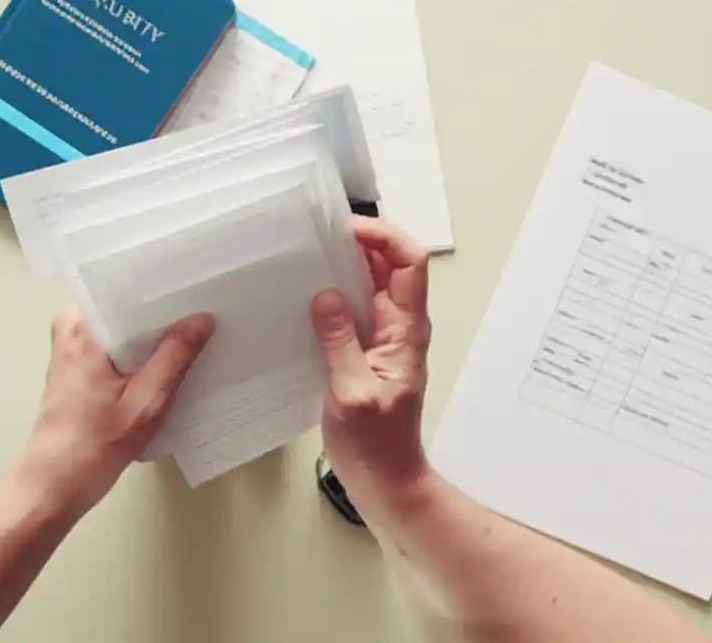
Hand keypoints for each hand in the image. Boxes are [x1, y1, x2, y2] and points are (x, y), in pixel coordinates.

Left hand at [15, 307, 213, 515]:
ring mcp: (72, 346)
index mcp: (85, 327)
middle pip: (128, 306)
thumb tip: (202, 318)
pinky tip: (171, 359)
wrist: (53, 484)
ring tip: (197, 331)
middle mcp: (73, 327)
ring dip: (155, 333)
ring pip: (124, 326)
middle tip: (208, 310)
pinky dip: (141, 351)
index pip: (130, 289)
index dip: (168, 289)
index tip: (202, 289)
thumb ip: (174, 356)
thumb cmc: (96, 445)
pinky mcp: (76, 365)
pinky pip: (117, 344)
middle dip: (165, 311)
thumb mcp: (147, 401)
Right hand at [311, 217, 431, 513]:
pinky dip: (331, 294)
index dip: (384, 236)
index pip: (410, 262)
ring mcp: (383, 338)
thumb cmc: (375, 445)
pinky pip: (352, 310)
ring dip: (342, 266)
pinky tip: (302, 295)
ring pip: (368, 285)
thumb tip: (325, 296)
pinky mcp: (364, 351)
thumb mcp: (352, 392)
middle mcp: (399, 326)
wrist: (385, 481)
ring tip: (304, 256)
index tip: (345, 230)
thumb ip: (340, 342)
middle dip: (357, 243)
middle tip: (313, 236)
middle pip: (389, 265)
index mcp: (406, 330)